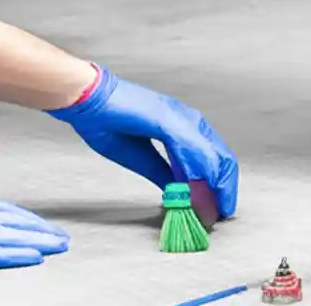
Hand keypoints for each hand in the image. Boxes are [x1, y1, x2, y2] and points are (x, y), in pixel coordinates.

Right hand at [47, 65, 238, 218]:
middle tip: (222, 212)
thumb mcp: (140, 157)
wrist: (86, 99)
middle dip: (224, 187)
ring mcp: (180, 118)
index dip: (219, 184)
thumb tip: (180, 191)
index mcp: (183, 127)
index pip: (213, 158)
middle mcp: (188, 120)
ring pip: (212, 154)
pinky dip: (198, 171)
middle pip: (221, 157)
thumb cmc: (106, 121)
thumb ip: (163, 173)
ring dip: (216, 184)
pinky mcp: (167, 119)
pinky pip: (190, 148)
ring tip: (215, 206)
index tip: (218, 206)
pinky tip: (198, 188)